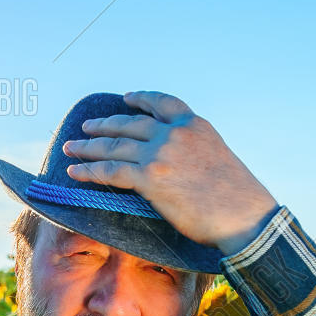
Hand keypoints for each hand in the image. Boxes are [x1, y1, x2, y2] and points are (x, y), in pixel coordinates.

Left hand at [62, 91, 278, 256]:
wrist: (244, 217)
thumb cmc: (237, 198)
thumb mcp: (217, 158)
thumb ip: (193, 152)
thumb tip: (176, 164)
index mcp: (195, 125)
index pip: (162, 103)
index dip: (141, 100)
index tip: (127, 98)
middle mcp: (175, 133)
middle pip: (129, 124)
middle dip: (103, 126)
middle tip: (86, 128)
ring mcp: (161, 153)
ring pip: (114, 146)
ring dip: (88, 147)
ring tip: (71, 148)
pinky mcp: (150, 177)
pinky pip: (110, 171)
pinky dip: (89, 171)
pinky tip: (75, 171)